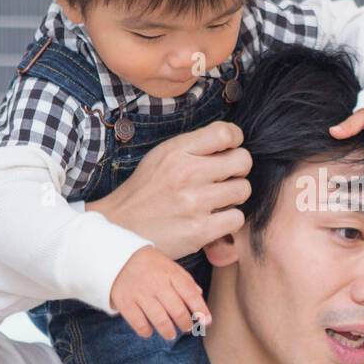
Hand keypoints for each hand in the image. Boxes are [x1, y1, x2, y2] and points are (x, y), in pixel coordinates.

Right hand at [88, 120, 250, 259]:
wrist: (119, 228)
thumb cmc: (145, 191)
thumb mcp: (161, 156)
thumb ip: (193, 147)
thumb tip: (230, 140)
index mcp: (177, 151)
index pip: (225, 133)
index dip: (234, 140)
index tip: (229, 149)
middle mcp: (187, 173)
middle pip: (243, 161)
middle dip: (238, 169)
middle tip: (225, 178)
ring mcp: (194, 202)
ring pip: (243, 190)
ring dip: (234, 196)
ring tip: (217, 200)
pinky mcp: (199, 230)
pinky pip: (237, 219)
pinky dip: (228, 220)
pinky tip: (214, 219)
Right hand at [110, 245, 212, 340]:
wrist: (117, 257)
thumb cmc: (150, 265)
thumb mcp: (170, 266)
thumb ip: (185, 280)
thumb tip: (199, 296)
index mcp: (170, 273)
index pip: (190, 293)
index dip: (200, 309)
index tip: (207, 321)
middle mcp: (156, 283)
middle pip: (176, 309)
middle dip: (185, 323)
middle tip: (187, 328)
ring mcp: (140, 293)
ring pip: (159, 319)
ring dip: (168, 331)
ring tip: (171, 335)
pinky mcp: (125, 302)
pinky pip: (138, 323)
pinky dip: (146, 331)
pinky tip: (149, 331)